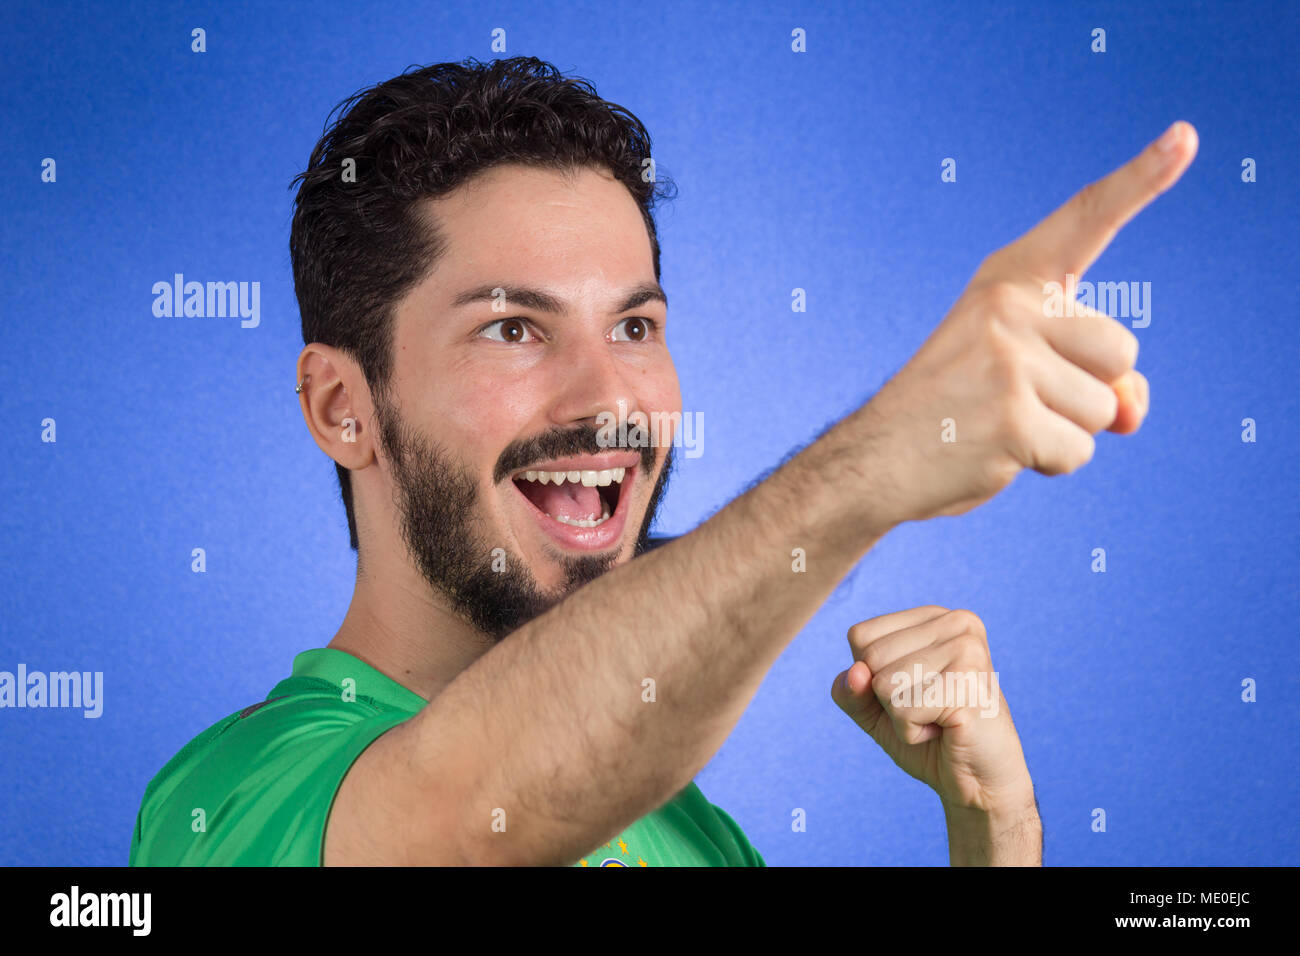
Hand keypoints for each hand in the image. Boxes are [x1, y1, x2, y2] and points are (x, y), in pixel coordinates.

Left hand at [831, 606, 1032, 813]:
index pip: (861, 636)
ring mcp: (966, 649)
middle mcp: (955, 622)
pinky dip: (912, 732)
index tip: (914, 692)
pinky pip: (902, 710)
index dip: (872, 677)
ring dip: (901, 718)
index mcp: (934, 616)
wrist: (979, 783)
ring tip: (939, 720)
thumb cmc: (930, 741)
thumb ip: (851, 690)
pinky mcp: (968, 682)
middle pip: (870, 657)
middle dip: (887, 699)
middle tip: (929, 711)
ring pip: (883, 684)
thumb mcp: (875, 710)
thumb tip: (855, 673)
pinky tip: (946, 730)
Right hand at [861, 122, 1197, 524]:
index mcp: (1008, 281)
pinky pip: (1078, 451)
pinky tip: (995, 452)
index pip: (1085, 221)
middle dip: (1087, 392)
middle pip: (1121, 351)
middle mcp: (1008, 305)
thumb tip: (1133, 409)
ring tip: (1000, 425)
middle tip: (1012, 399)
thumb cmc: (955, 412)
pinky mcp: (1011, 415)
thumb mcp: (1024, 374)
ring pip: (1105, 408)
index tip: (1185, 137)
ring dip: (1066, 432)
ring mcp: (1008, 358)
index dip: (1141, 179)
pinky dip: (1047, 464)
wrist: (876, 458)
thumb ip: (1091, 376)